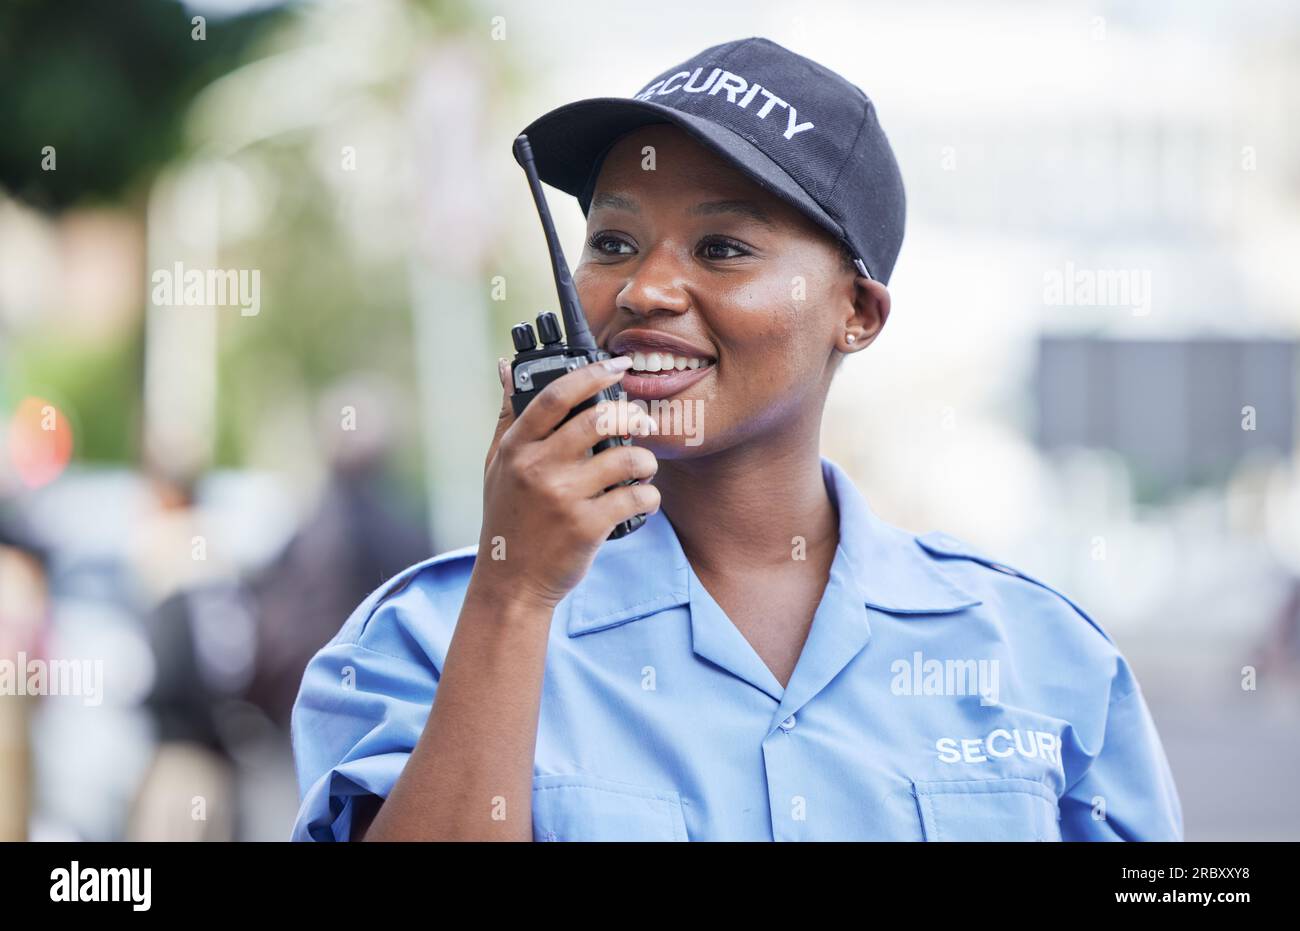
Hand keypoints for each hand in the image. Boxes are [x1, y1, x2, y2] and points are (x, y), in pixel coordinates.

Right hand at [473, 356, 659, 610]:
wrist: (511, 584)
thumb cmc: (507, 521)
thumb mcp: (496, 466)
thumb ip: (507, 417)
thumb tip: (506, 367)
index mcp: (517, 448)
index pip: (555, 396)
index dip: (591, 374)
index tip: (617, 365)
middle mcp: (539, 468)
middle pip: (599, 420)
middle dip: (632, 414)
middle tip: (643, 420)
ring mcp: (564, 498)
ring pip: (628, 458)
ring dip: (647, 461)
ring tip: (643, 469)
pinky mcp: (588, 527)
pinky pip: (637, 497)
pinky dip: (649, 497)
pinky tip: (642, 500)